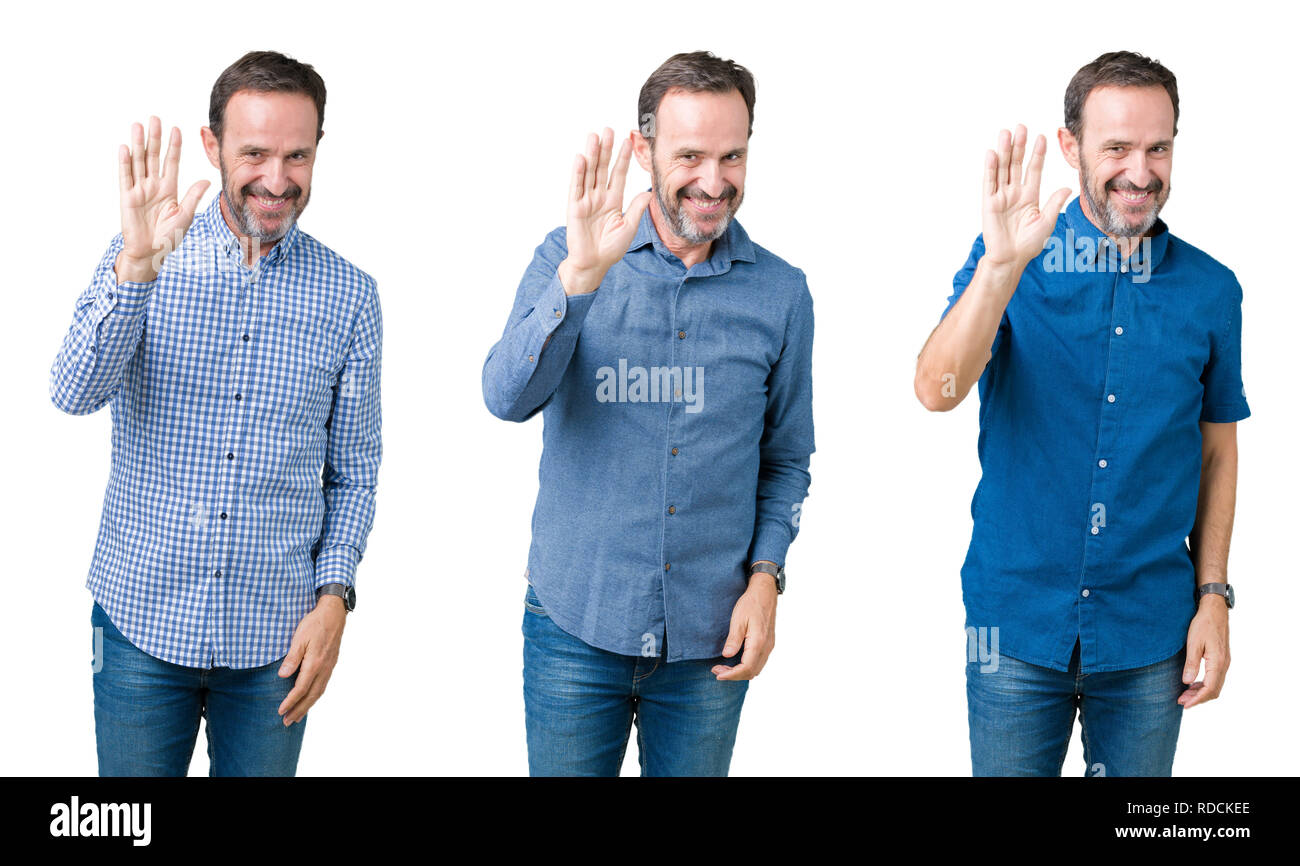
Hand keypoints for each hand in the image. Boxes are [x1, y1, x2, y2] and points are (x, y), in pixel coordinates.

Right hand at [116, 116, 209, 283]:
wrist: (151, 251)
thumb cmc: (169, 236)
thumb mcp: (185, 215)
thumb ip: (193, 196)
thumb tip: (207, 180)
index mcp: (169, 188)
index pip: (172, 162)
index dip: (174, 146)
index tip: (177, 129)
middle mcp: (154, 185)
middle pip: (154, 156)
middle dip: (155, 138)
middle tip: (155, 118)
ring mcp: (140, 189)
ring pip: (139, 161)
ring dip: (138, 144)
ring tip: (138, 126)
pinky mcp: (127, 197)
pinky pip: (126, 176)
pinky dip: (125, 162)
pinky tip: (125, 148)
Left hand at [277, 594, 346, 724]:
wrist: (334, 613)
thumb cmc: (314, 623)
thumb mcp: (299, 638)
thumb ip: (292, 658)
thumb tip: (283, 676)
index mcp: (315, 663)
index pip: (301, 688)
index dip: (290, 701)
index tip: (280, 711)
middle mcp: (324, 668)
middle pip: (311, 695)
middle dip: (299, 710)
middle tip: (287, 722)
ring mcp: (329, 667)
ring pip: (319, 692)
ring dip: (307, 706)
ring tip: (297, 716)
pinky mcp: (331, 664)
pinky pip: (323, 685)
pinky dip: (315, 696)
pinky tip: (309, 699)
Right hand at [556, 127, 651, 295]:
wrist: (594, 264)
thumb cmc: (611, 249)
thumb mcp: (629, 228)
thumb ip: (636, 209)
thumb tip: (648, 193)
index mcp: (613, 201)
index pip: (618, 174)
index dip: (622, 158)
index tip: (628, 141)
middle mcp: (599, 197)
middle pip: (603, 168)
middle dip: (606, 149)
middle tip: (609, 129)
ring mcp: (586, 200)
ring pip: (590, 173)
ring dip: (592, 155)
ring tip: (594, 136)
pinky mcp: (575, 207)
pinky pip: (576, 187)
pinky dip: (578, 173)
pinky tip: (581, 158)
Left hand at [712, 575, 777, 680]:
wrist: (764, 593)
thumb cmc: (750, 604)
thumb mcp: (738, 619)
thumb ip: (733, 639)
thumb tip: (727, 656)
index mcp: (758, 642)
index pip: (746, 668)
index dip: (731, 675)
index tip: (717, 674)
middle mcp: (766, 647)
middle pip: (751, 672)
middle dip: (734, 675)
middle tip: (717, 670)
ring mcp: (769, 646)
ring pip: (756, 669)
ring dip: (740, 672)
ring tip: (724, 667)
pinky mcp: (768, 643)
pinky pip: (758, 662)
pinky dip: (747, 666)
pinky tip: (735, 661)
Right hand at [981, 124, 1069, 268]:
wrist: (1011, 258)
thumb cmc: (1029, 244)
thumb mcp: (1047, 222)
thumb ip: (1055, 203)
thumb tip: (1067, 188)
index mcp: (1029, 196)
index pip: (1033, 169)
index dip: (1037, 154)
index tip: (1042, 137)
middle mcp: (1015, 192)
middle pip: (1017, 164)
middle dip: (1020, 145)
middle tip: (1021, 126)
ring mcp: (1001, 196)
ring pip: (1003, 168)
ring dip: (1005, 151)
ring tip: (1006, 133)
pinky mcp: (989, 203)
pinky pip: (990, 182)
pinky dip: (991, 168)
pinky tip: (993, 154)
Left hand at [1179, 595, 1229, 707]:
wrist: (1214, 611)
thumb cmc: (1203, 624)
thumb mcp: (1193, 643)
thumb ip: (1191, 663)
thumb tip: (1187, 682)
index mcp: (1218, 662)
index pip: (1209, 688)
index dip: (1197, 699)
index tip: (1185, 704)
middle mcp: (1224, 664)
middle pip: (1214, 690)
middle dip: (1198, 698)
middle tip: (1181, 701)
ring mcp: (1224, 662)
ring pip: (1215, 685)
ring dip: (1200, 692)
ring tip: (1184, 695)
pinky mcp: (1221, 659)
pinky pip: (1215, 678)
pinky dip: (1204, 684)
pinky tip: (1192, 684)